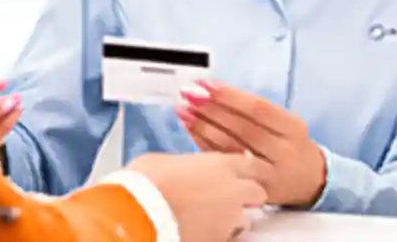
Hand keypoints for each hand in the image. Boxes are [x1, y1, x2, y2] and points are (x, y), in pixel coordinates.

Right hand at [127, 152, 269, 241]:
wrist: (138, 215)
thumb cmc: (146, 181)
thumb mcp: (164, 161)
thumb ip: (184, 166)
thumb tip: (181, 170)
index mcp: (222, 165)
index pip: (253, 165)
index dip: (249, 171)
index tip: (244, 174)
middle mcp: (233, 192)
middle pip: (258, 193)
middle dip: (248, 197)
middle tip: (230, 200)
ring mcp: (228, 221)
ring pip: (244, 222)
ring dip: (232, 222)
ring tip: (210, 223)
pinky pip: (226, 240)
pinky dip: (216, 238)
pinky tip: (199, 235)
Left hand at [177, 80, 325, 207]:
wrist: (310, 182)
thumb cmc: (291, 144)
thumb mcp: (287, 124)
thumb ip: (255, 110)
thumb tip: (212, 90)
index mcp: (293, 129)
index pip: (259, 109)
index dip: (230, 96)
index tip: (206, 84)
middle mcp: (283, 152)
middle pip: (242, 128)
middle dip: (212, 109)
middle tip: (189, 94)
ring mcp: (267, 173)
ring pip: (230, 147)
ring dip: (203, 126)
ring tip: (184, 110)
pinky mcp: (252, 187)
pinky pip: (224, 162)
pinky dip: (204, 144)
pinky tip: (191, 130)